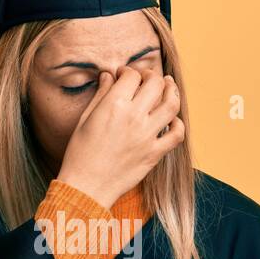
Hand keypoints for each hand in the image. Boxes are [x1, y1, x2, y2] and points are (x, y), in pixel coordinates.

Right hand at [55, 66, 183, 208]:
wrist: (86, 187)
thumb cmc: (80, 154)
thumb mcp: (85, 119)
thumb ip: (101, 94)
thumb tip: (109, 76)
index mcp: (113, 106)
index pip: (132, 75)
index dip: (128, 71)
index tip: (124, 75)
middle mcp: (134, 117)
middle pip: (155, 83)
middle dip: (151, 76)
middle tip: (146, 79)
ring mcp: (147, 136)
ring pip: (171, 103)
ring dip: (172, 91)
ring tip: (168, 86)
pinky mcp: (154, 154)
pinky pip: (177, 134)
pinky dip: (179, 124)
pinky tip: (172, 120)